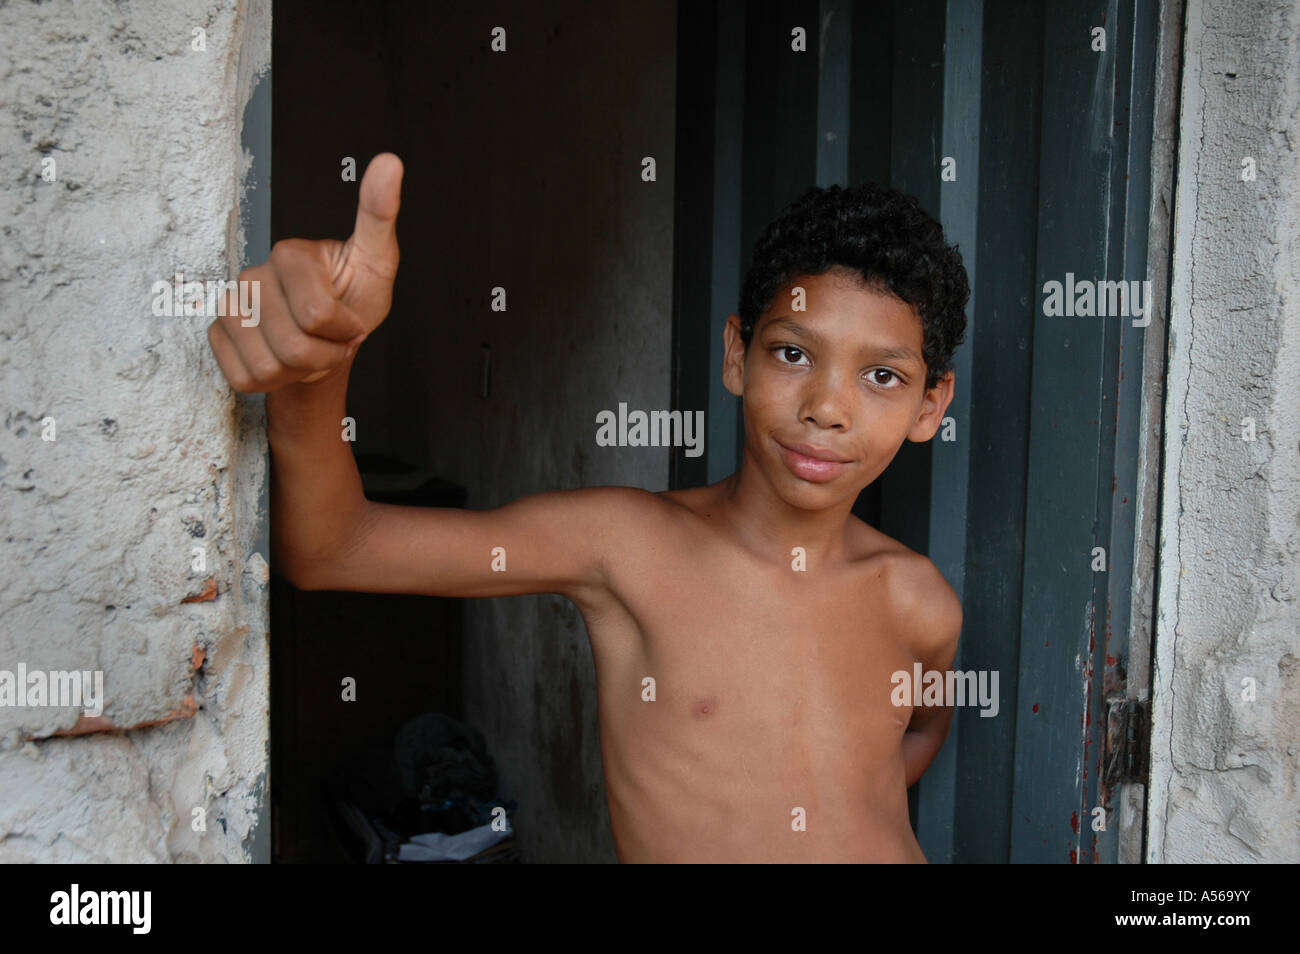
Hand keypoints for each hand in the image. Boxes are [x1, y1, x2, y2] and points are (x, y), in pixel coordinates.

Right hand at [207, 152, 403, 391]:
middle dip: (325, 357)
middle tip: (330, 341)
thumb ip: (379, 214)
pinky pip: (245, 377)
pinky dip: (275, 382)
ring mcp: (228, 305)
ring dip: (301, 371)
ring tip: (309, 349)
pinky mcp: (216, 337)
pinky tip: (283, 361)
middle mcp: (251, 274)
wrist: (325, 341)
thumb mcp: (377, 262)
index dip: (345, 331)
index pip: (319, 315)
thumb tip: (389, 162)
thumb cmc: (353, 300)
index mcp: (290, 253)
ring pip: (268, 366)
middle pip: (294, 347)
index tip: (350, 321)